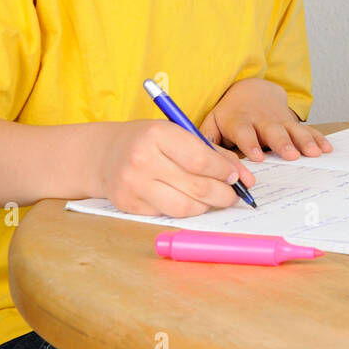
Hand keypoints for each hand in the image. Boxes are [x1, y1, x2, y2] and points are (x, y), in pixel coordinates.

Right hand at [93, 119, 256, 217]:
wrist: (104, 155)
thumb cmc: (148, 141)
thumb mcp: (176, 133)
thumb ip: (211, 152)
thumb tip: (244, 177)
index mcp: (157, 134)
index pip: (200, 160)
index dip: (224, 172)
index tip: (236, 177)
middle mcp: (143, 160)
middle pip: (197, 187)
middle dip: (224, 194)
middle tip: (233, 194)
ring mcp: (134, 185)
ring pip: (185, 207)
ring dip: (206, 206)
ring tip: (212, 198)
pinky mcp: (129, 206)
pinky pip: (168, 215)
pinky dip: (185, 210)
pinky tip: (187, 200)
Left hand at [200, 76, 333, 162]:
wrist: (252, 90)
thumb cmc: (230, 114)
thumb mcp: (213, 122)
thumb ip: (206, 140)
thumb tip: (199, 159)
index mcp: (239, 121)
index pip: (244, 132)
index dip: (251, 143)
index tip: (257, 157)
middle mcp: (262, 121)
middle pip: (273, 132)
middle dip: (282, 144)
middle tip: (291, 155)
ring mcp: (279, 121)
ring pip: (293, 131)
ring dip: (304, 142)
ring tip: (313, 153)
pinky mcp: (292, 122)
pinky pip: (307, 130)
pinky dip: (317, 139)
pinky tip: (326, 148)